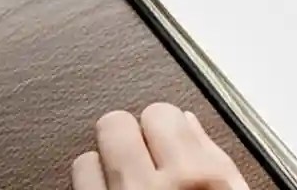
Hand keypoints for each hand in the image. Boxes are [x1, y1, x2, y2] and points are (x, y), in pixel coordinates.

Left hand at [72, 104, 249, 189]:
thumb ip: (217, 162)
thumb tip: (187, 124)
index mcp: (198, 179)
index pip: (162, 114)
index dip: (167, 128)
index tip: (171, 143)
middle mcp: (153, 189)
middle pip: (118, 123)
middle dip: (132, 136)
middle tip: (147, 158)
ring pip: (92, 151)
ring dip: (110, 162)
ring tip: (129, 181)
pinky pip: (80, 177)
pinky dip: (94, 182)